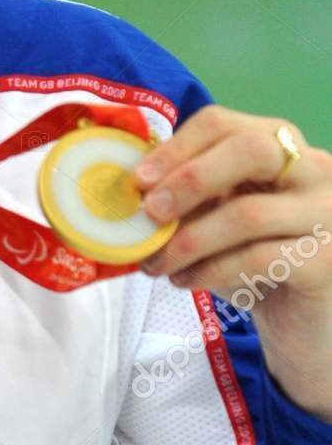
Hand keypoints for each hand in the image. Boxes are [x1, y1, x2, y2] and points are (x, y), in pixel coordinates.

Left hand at [135, 103, 331, 417]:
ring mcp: (326, 213)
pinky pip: (259, 258)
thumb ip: (189, 197)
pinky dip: (211, 270)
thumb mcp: (217, 218)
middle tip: (149, 214)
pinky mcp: (326, 260)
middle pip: (250, 150)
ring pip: (248, 213)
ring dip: (188, 240)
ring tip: (155, 264)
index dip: (177, 147)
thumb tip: (133, 191)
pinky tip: (185, 281)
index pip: (225, 124)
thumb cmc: (253, 260)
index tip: (139, 180)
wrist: (301, 320)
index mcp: (280, 145)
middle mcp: (313, 170)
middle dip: (189, 180)